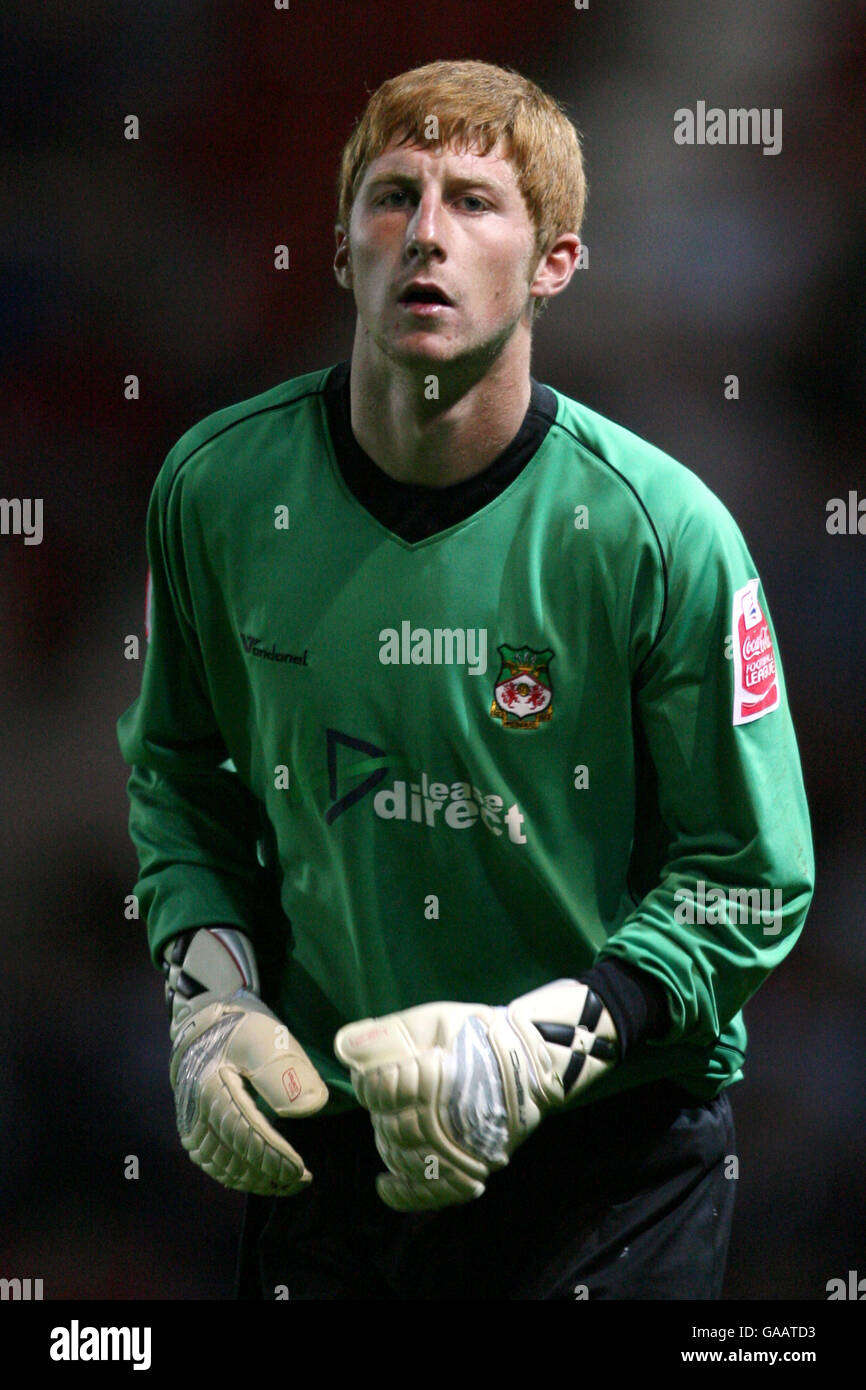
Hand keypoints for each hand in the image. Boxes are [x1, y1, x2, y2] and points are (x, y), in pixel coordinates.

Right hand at [165, 928, 327, 1194]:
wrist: (208, 1023)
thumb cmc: (243, 1030)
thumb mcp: (267, 1039)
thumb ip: (286, 1073)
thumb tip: (308, 1108)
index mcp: (214, 1086)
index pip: (245, 1133)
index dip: (273, 1157)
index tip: (300, 1170)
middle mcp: (196, 1110)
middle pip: (233, 1155)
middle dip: (268, 1173)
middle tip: (301, 1180)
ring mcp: (191, 1121)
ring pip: (221, 1165)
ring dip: (254, 1180)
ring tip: (286, 1183)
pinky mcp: (192, 1128)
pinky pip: (211, 1162)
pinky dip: (234, 1176)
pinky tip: (257, 1179)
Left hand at [333, 979, 617, 1210]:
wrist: (530, 1062)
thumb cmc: (475, 1036)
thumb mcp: (431, 1020)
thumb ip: (385, 1035)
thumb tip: (343, 1050)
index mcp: (436, 1077)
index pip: (377, 1091)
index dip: (372, 1082)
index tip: (381, 1073)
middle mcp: (447, 1120)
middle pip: (387, 1125)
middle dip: (382, 1110)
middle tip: (393, 1094)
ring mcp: (460, 1151)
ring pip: (402, 1156)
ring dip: (389, 1140)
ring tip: (392, 1122)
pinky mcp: (472, 1170)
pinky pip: (430, 1192)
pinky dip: (402, 1192)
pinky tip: (384, 1185)